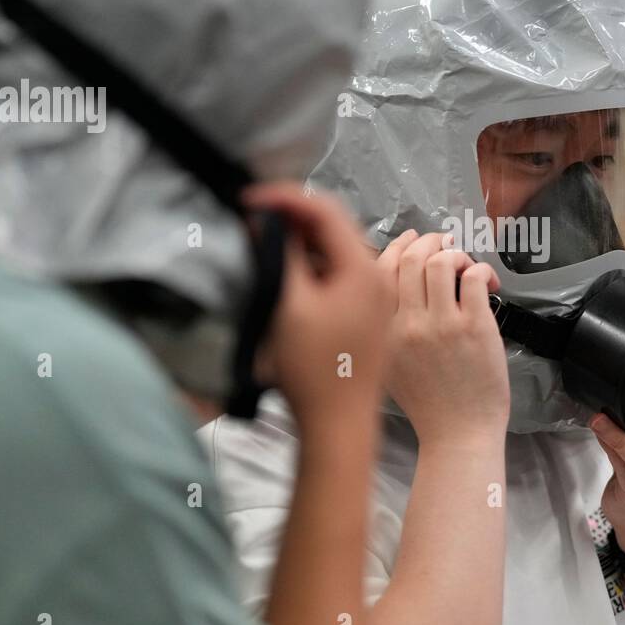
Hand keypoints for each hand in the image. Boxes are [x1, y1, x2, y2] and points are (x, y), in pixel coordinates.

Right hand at [244, 183, 390, 428]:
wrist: (339, 426)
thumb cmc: (313, 370)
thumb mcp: (288, 305)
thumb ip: (279, 256)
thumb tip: (264, 220)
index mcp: (363, 269)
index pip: (325, 209)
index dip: (284, 198)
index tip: (247, 200)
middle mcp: (377, 278)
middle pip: (334, 226)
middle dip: (292, 217)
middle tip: (253, 219)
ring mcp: (375, 298)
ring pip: (337, 251)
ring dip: (302, 242)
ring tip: (265, 246)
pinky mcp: (368, 316)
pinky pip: (341, 275)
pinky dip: (314, 267)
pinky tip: (289, 277)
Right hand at [377, 231, 509, 445]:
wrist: (458, 435)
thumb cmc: (428, 405)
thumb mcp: (391, 365)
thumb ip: (388, 328)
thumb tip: (401, 286)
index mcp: (383, 331)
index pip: (380, 271)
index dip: (398, 246)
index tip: (412, 240)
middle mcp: (408, 323)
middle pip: (410, 258)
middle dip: (430, 240)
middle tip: (445, 243)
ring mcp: (442, 324)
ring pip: (441, 261)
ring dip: (456, 253)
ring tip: (467, 265)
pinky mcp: (475, 327)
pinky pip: (474, 277)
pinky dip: (481, 270)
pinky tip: (487, 283)